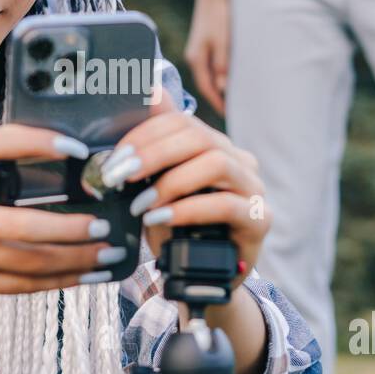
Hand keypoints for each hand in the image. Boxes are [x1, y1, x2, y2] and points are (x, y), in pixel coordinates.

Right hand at [0, 125, 122, 301]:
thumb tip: (68, 168)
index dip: (34, 141)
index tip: (74, 147)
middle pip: (26, 225)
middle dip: (72, 229)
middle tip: (106, 225)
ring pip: (32, 262)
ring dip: (77, 260)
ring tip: (108, 255)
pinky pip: (24, 286)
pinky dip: (60, 281)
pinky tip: (86, 276)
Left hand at [98, 85, 267, 289]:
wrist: (201, 280)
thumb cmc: (176, 231)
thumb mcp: (156, 190)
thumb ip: (151, 150)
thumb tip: (146, 93)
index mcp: (215, 146)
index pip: (182, 121)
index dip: (145, 134)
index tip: (114, 158)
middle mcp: (239, 161)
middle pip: (199, 137)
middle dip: (153, 154)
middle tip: (119, 176)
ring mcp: (254, 189)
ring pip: (216, 163)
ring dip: (170, 182)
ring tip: (140, 205)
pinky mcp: (260, 220)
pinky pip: (225, 205)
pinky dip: (187, 210)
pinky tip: (161, 220)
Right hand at [184, 0, 230, 115]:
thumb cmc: (219, 18)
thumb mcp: (222, 43)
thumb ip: (221, 65)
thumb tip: (221, 88)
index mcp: (196, 59)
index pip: (206, 88)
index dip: (217, 103)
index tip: (229, 114)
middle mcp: (193, 58)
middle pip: (205, 85)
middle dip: (217, 99)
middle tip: (232, 112)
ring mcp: (196, 52)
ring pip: (206, 77)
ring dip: (217, 88)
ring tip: (231, 99)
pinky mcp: (202, 47)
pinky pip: (208, 68)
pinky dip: (216, 77)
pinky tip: (226, 80)